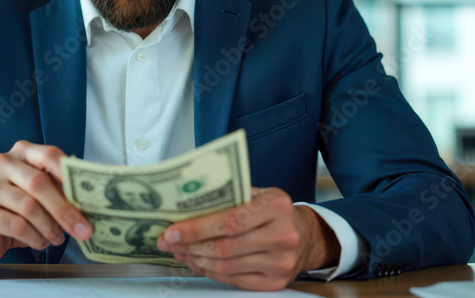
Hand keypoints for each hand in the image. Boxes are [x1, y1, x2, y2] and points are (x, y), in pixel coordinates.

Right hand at [0, 141, 92, 266]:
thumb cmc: (17, 209)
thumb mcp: (40, 194)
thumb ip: (59, 189)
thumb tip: (89, 200)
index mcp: (22, 152)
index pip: (49, 154)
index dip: (69, 174)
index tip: (87, 195)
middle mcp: (3, 164)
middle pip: (39, 182)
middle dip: (64, 209)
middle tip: (82, 229)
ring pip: (29, 207)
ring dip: (50, 227)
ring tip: (57, 237)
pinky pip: (17, 226)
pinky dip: (35, 238)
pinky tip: (40, 242)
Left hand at [156, 187, 340, 290]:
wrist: (305, 235)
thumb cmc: (275, 211)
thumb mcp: (258, 193)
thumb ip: (229, 197)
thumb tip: (185, 205)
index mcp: (276, 205)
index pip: (229, 220)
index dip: (196, 228)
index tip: (172, 231)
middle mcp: (282, 235)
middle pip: (225, 246)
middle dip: (190, 245)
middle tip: (169, 242)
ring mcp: (280, 262)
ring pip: (227, 266)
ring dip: (197, 260)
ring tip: (180, 251)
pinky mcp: (275, 281)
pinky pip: (234, 280)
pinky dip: (210, 272)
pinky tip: (197, 262)